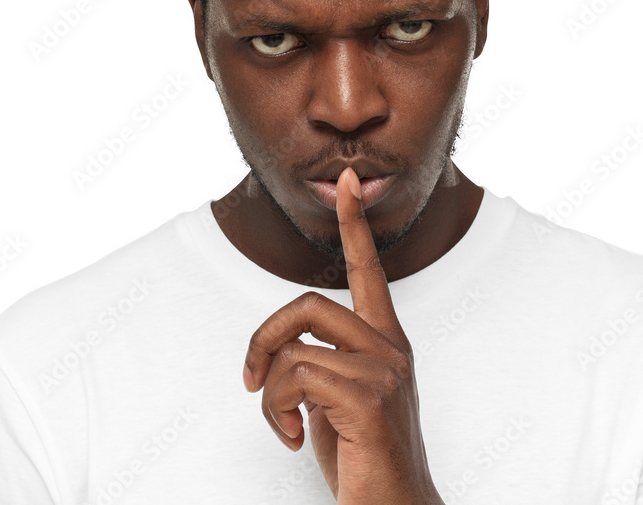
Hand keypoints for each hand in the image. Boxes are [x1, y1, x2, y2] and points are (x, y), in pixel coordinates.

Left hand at [242, 166, 442, 503]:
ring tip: (282, 423)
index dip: (354, 225)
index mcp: (385, 344)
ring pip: (294, 345)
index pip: (369, 272)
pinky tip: (290, 436)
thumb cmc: (364, 461)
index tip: (345, 182)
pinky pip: (294, 376)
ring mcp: (384, 368)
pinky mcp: (370, 394)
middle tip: (252, 381)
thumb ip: (321, 366)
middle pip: (307, 303)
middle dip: (262, 337)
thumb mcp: (336, 403)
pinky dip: (275, 408)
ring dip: (270, 389)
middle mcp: (390, 348)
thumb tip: (284, 357)